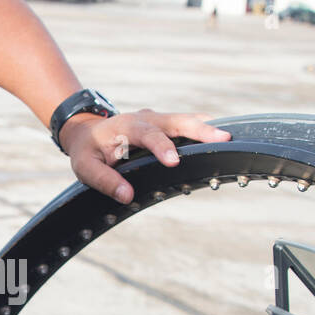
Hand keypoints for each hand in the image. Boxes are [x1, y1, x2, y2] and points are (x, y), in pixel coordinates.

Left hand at [58, 109, 230, 203]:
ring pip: (186, 120)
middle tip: (222, 138)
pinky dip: (204, 131)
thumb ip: (105, 181)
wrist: (87, 131)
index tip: (174, 161)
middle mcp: (147, 118)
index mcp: (126, 126)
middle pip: (177, 120)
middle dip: (199, 129)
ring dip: (207, 128)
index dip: (161, 147)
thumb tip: (127, 196)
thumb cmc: (88, 151)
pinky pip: (187, 125)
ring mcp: (159, 120)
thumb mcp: (86, 167)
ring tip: (229, 137)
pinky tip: (221, 139)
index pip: (148, 134)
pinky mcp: (166, 126)